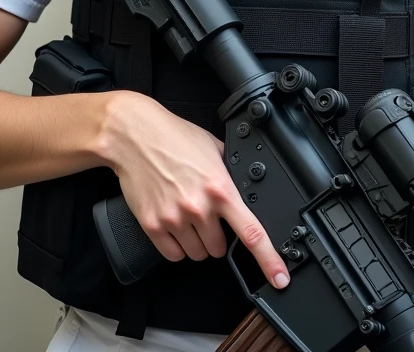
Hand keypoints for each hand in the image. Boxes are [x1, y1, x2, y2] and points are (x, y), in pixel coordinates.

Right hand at [97, 90, 289, 289]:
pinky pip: (173, 255)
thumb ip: (228, 170)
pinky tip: (173, 223)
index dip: (268, 259)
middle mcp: (199, 207)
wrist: (134, 136)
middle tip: (206, 215)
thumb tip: (241, 185)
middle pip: (219, 248)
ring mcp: (175, 218)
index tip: (279, 277)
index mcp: (220, 188)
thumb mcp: (212, 146)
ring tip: (186, 214)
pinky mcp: (152, 225)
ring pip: (196, 254)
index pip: (251, 232)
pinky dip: (176, 245)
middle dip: (217, 236)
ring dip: (196, 241)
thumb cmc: (172, 136)